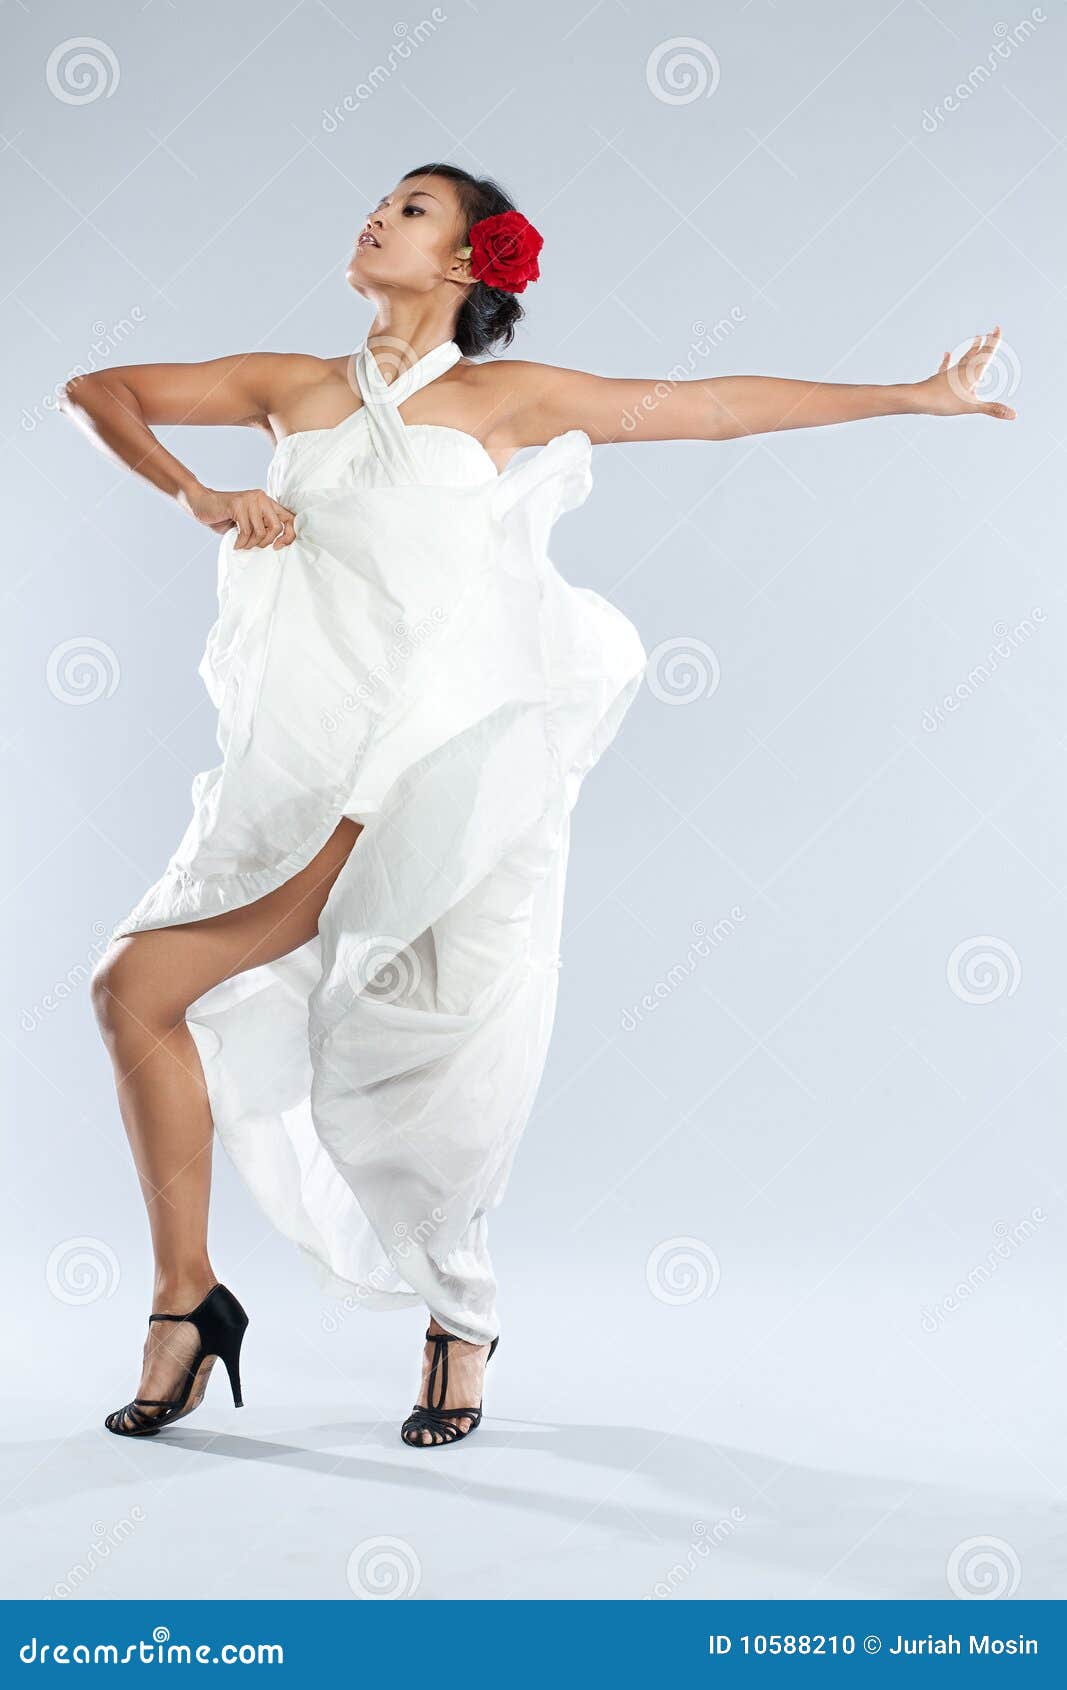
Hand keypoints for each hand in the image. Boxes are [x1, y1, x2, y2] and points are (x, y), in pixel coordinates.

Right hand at [182, 485, 296, 548]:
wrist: (202, 503)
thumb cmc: (227, 517)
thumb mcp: (251, 523)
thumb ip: (264, 528)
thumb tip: (280, 545)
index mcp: (268, 502)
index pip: (290, 518)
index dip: (289, 535)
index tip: (278, 547)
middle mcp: (262, 498)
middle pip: (276, 527)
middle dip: (265, 542)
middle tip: (254, 546)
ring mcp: (250, 499)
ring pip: (260, 531)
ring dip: (250, 544)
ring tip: (242, 544)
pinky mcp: (238, 504)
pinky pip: (246, 531)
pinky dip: (241, 542)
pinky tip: (236, 544)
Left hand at [912, 326, 1016, 419]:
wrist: (918, 399)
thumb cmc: (944, 402)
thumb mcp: (971, 407)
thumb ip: (993, 410)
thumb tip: (1014, 415)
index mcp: (972, 373)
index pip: (986, 354)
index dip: (993, 341)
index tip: (997, 328)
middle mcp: (962, 369)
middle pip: (977, 353)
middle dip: (986, 343)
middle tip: (991, 331)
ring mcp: (950, 373)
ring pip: (964, 358)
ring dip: (972, 349)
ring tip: (976, 339)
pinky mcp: (940, 378)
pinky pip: (946, 367)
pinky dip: (948, 360)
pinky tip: (947, 354)